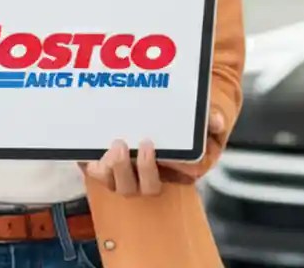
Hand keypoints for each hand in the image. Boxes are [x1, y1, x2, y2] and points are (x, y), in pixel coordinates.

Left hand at [81, 111, 227, 194]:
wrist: (174, 114)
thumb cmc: (192, 120)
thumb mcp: (209, 116)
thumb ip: (215, 119)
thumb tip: (215, 121)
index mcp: (185, 170)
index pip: (180, 176)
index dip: (163, 165)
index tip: (152, 147)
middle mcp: (158, 177)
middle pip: (145, 188)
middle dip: (136, 171)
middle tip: (132, 146)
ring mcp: (134, 175)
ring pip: (122, 187)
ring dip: (115, 171)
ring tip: (114, 147)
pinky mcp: (115, 167)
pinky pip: (102, 176)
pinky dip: (93, 166)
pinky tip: (88, 151)